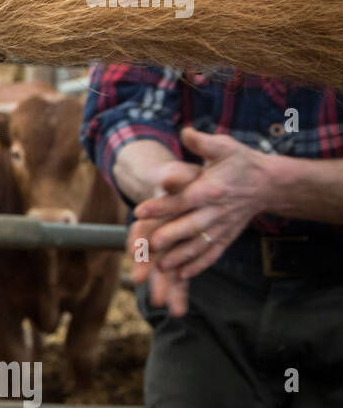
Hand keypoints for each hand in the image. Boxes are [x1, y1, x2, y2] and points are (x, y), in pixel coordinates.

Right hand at [129, 159, 200, 316]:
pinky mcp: (177, 254)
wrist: (178, 186)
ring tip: (172, 311)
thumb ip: (174, 178)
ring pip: (162, 269)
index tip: (136, 254)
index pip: (143, 229)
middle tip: (150, 292)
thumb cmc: (180, 178)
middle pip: (149, 254)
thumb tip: (170, 179)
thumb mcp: (178, 174)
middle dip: (149, 272)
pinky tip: (179, 310)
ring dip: (164, 288)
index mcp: (154, 214)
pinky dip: (178, 290)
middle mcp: (156, 233)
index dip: (139, 242)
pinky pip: (177, 274)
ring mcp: (165, 246)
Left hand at [135, 126, 272, 284]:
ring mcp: (223, 226)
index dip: (161, 206)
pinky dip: (199, 265)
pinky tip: (182, 275)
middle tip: (149, 245)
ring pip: (200, 244)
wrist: (269, 182)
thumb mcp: (224, 147)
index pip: (183, 199)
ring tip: (162, 266)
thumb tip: (186, 132)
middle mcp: (217, 210)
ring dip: (181, 256)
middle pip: (191, 226)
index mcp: (211, 188)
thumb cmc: (240, 162)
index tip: (139, 211)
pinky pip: (213, 253)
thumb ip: (202, 142)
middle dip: (170, 236)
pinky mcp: (227, 236)